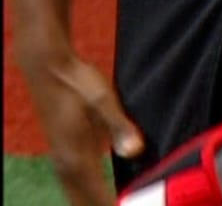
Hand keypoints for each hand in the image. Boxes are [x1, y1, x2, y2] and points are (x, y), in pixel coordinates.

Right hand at [15, 43, 141, 205]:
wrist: (48, 66)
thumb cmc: (77, 81)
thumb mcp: (103, 100)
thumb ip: (119, 126)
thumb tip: (135, 151)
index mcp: (76, 155)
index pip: (97, 195)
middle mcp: (66, 162)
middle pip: (83, 201)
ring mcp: (62, 156)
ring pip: (75, 194)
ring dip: (91, 203)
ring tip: (114, 205)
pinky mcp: (63, 149)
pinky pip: (74, 182)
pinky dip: (86, 194)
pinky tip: (97, 195)